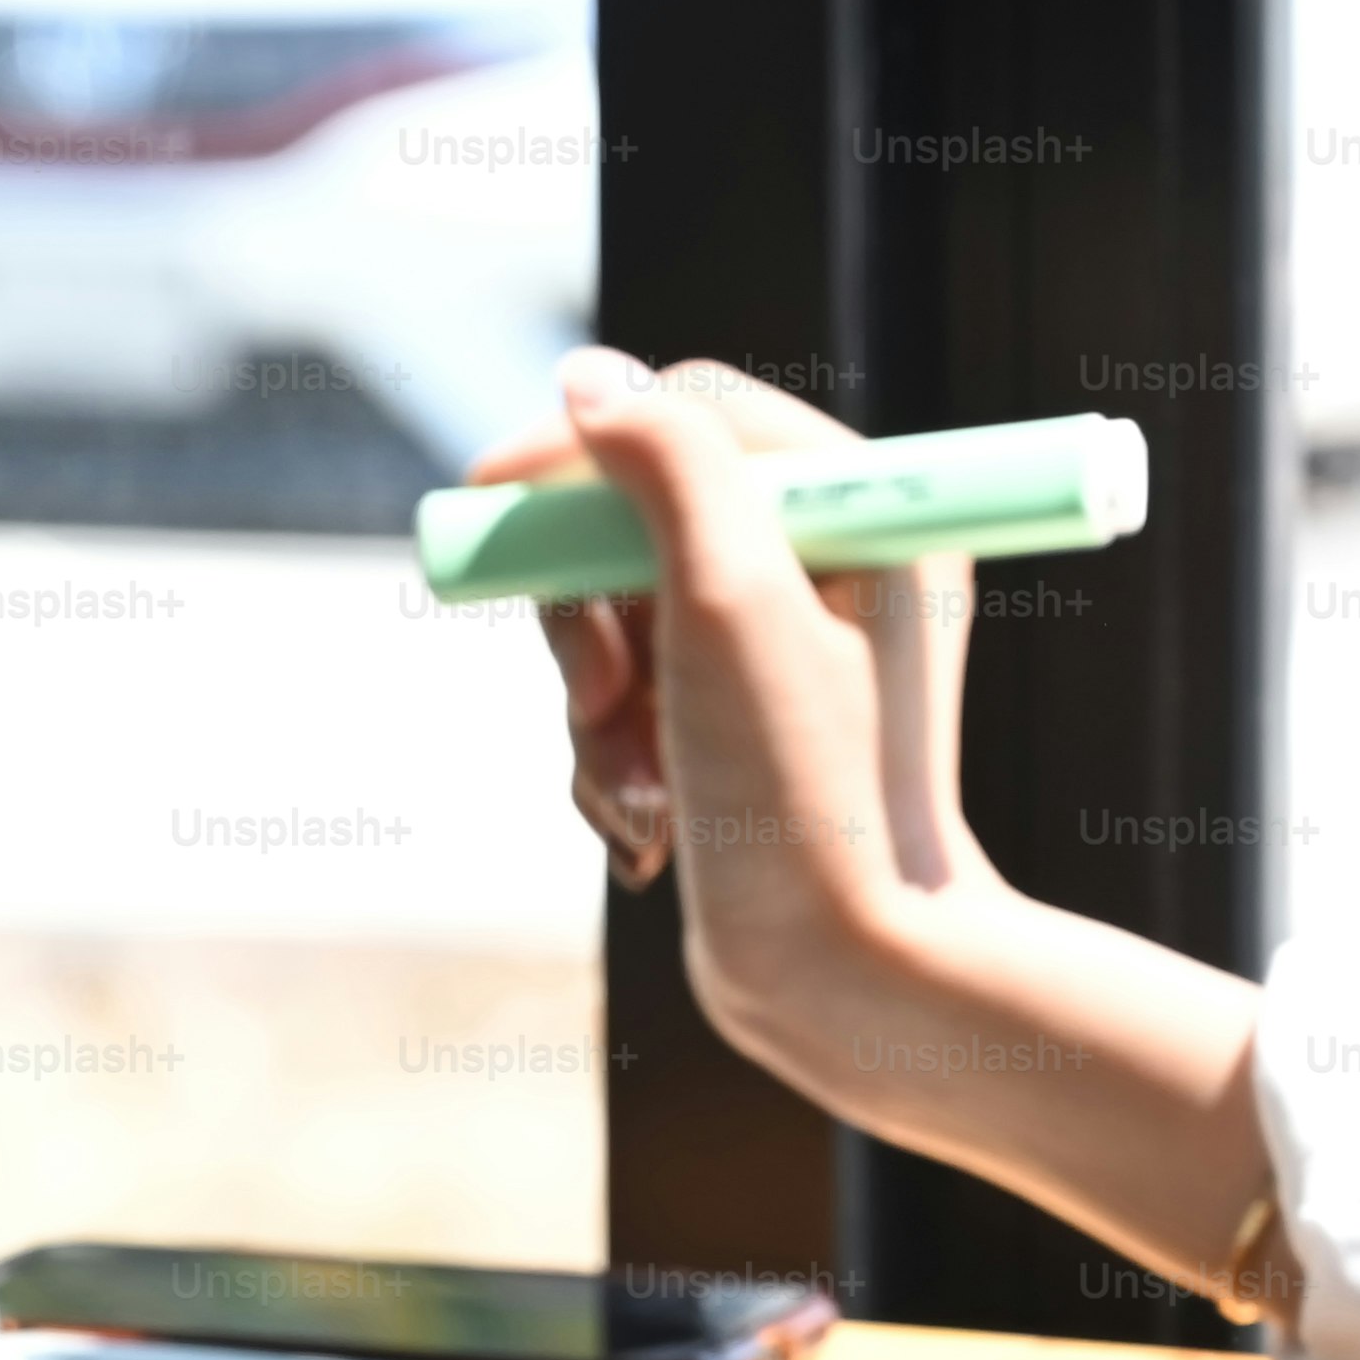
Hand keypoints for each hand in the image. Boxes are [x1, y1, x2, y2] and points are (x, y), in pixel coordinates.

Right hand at [465, 351, 984, 1039]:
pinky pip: (627, 707)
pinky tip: (652, 832)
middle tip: (600, 691)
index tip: (491, 500)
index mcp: (867, 509)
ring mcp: (784, 656)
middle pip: (636, 521)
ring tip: (641, 793)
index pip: (690, 414)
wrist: (851, 982)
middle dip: (589, 616)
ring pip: (617, 623)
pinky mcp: (739, 737)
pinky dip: (612, 765)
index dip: (580, 449)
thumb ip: (668, 463)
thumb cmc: (806, 796)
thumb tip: (590, 377)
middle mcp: (835, 569)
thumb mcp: (730, 599)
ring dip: (596, 711)